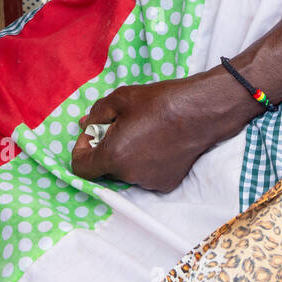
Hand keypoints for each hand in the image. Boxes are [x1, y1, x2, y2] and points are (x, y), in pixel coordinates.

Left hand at [71, 80, 215, 193]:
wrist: (201, 111)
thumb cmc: (160, 102)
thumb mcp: (120, 98)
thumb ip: (97, 114)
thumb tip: (84, 126)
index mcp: (113, 156)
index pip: (80, 168)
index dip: (80, 149)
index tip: (92, 133)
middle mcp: (128, 176)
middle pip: (105, 168)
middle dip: (107, 148)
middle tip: (123, 125)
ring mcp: (149, 182)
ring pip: (126, 171)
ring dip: (127, 155)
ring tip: (145, 131)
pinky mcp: (166, 183)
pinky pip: (146, 174)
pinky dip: (146, 161)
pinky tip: (159, 142)